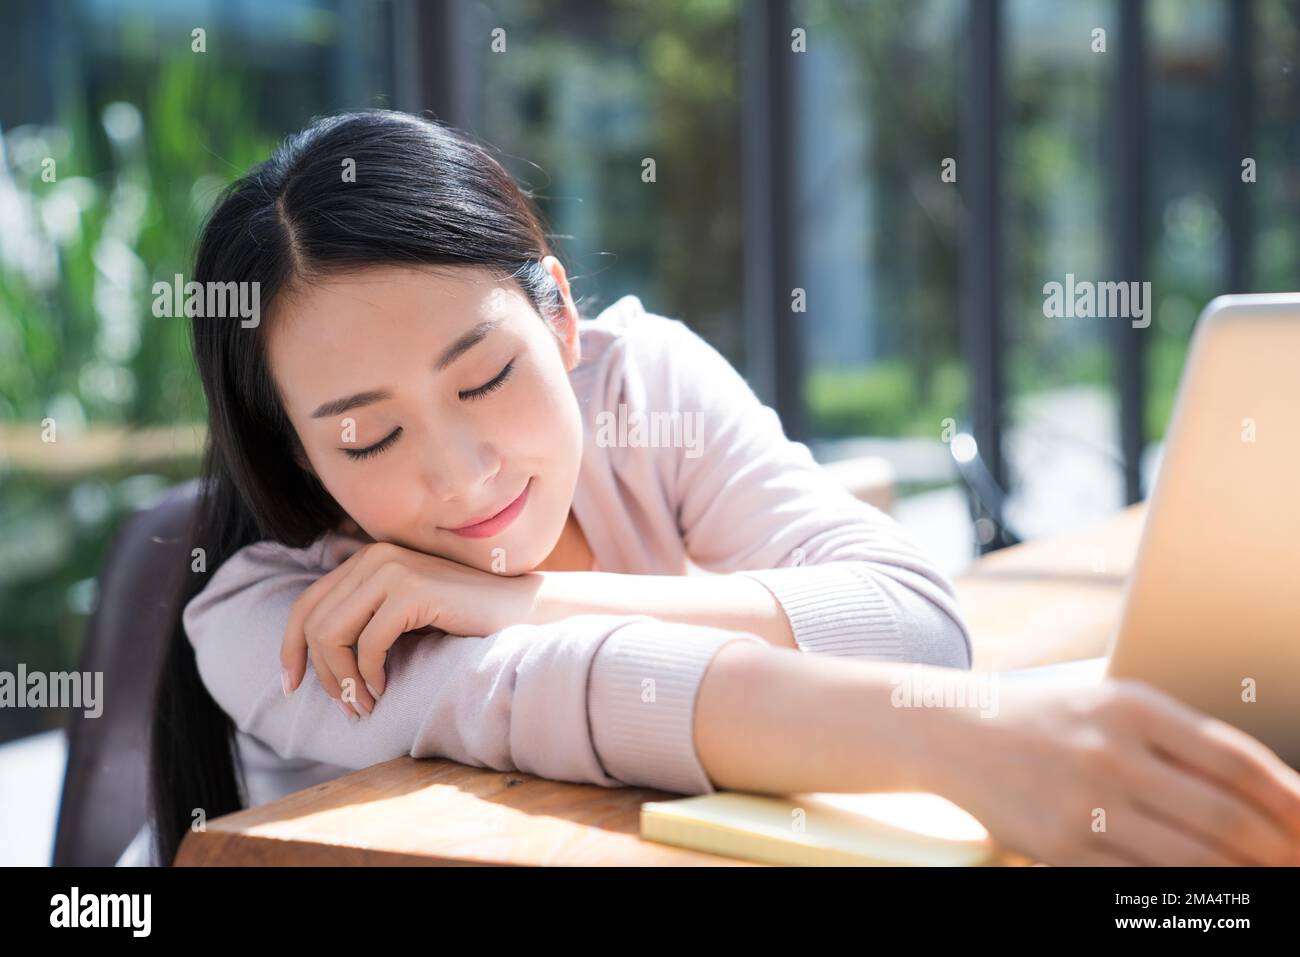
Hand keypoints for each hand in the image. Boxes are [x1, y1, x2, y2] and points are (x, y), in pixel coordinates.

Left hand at [281, 541, 540, 714]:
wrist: (520, 609)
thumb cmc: (463, 619)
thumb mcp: (403, 614)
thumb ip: (364, 618)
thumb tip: (316, 659)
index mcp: (366, 559)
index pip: (306, 604)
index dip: (290, 648)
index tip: (292, 685)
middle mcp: (374, 557)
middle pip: (313, 623)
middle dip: (323, 673)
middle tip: (345, 707)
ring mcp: (392, 569)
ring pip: (331, 633)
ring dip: (343, 679)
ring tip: (363, 705)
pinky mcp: (412, 590)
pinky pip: (368, 643)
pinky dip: (369, 674)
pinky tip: (384, 690)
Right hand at [940, 678, 1299, 864]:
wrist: (956, 731)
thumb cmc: (1053, 719)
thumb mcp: (1116, 707)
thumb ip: (1186, 741)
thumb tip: (1274, 791)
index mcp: (1131, 708)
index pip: (1236, 760)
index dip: (1288, 798)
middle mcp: (1108, 753)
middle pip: (1223, 817)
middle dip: (1277, 849)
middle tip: (1296, 861)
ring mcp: (1081, 804)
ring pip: (1191, 860)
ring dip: (1242, 878)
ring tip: (1263, 878)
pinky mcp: (1057, 847)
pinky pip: (1140, 883)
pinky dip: (1185, 894)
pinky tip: (1205, 890)